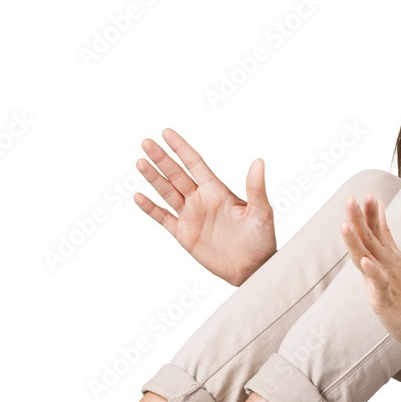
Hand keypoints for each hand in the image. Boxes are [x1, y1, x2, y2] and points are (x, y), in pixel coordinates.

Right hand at [134, 128, 275, 286]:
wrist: (253, 269)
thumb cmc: (261, 239)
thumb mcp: (261, 212)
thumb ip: (256, 188)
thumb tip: (259, 161)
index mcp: (217, 190)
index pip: (195, 163)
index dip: (181, 148)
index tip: (166, 133)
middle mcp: (201, 200)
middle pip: (176, 174)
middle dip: (162, 159)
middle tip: (146, 142)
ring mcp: (191, 216)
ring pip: (167, 192)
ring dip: (153, 178)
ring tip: (140, 162)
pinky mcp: (184, 234)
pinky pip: (163, 218)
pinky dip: (150, 208)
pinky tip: (139, 197)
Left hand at [340, 193, 400, 347]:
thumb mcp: (393, 257)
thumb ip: (384, 232)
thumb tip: (379, 208)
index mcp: (386, 255)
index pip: (376, 229)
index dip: (369, 212)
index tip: (365, 193)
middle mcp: (386, 262)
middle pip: (369, 237)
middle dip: (358, 218)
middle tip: (350, 199)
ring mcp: (387, 278)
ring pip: (368, 256)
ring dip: (357, 240)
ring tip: (346, 225)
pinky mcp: (386, 297)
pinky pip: (378, 283)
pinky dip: (372, 272)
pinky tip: (366, 262)